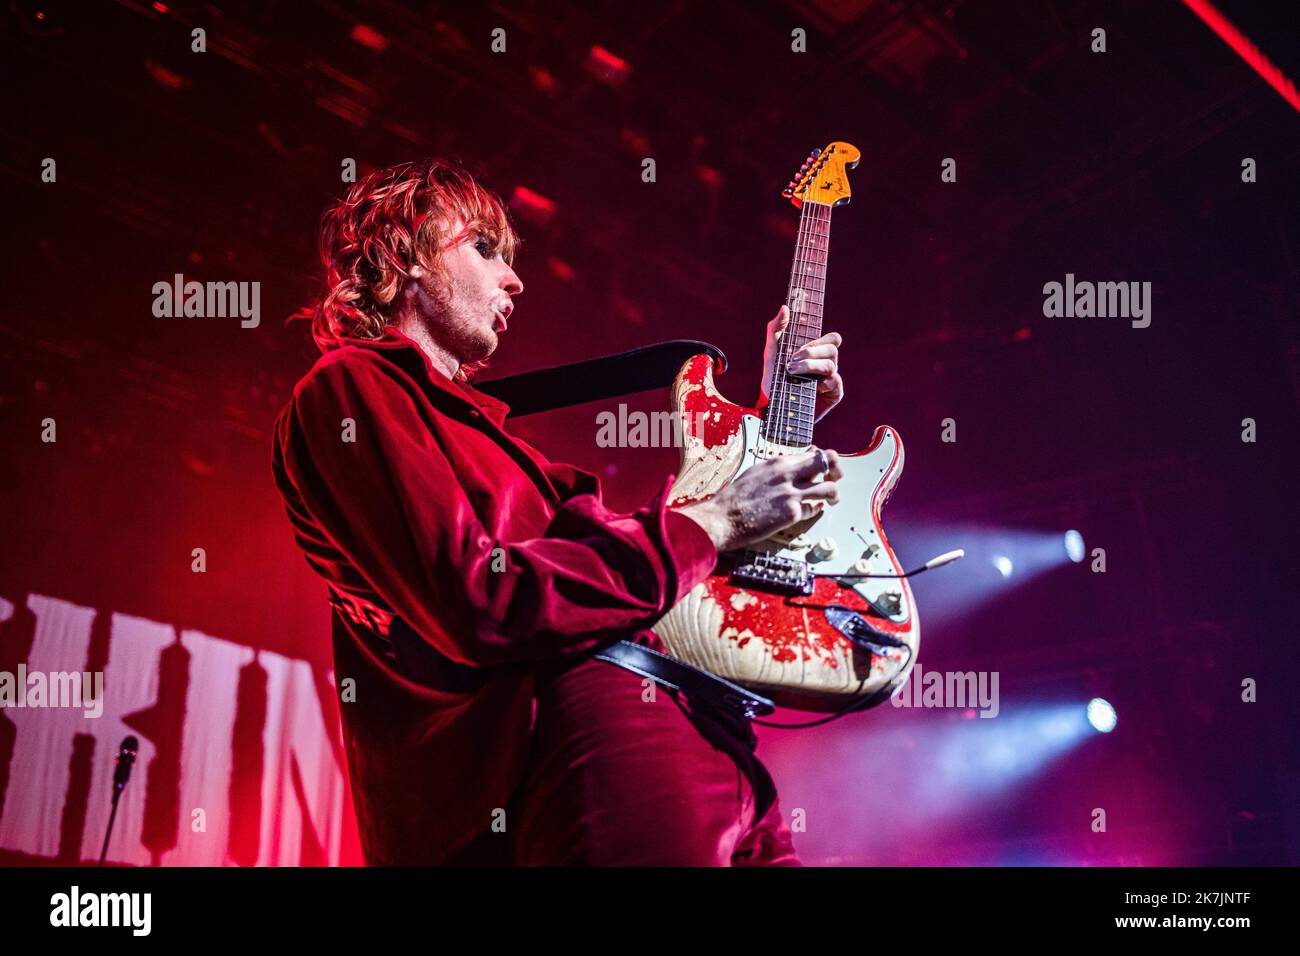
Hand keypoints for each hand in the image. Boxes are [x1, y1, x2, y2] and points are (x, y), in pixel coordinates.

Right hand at [674, 448, 842, 551]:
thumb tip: (794, 470)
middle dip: (837, 470)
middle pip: (828, 461)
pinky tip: (806, 512)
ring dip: (834, 495)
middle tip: (834, 479)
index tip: (821, 470)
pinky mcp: (791, 512)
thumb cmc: (735, 498)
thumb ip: (778, 470)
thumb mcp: (757, 473)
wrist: (721, 518)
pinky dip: (812, 511)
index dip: (821, 462)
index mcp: (778, 462)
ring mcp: (791, 492)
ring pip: (829, 488)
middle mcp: (787, 473)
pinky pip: (813, 509)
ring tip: (831, 501)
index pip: (812, 454)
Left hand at [759, 305, 843, 422]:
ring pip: (831, 363)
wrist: (771, 408)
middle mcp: (827, 364)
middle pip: (832, 347)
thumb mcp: (771, 352)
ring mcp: (831, 379)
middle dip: (811, 350)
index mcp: (817, 353)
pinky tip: (806, 385)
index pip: (832, 338)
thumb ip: (775, 328)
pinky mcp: (833, 395)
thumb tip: (785, 307)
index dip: (820, 336)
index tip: (802, 339)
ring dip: (811, 364)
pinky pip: (835, 382)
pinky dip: (820, 381)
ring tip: (792, 370)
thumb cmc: (773, 380)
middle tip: (792, 359)